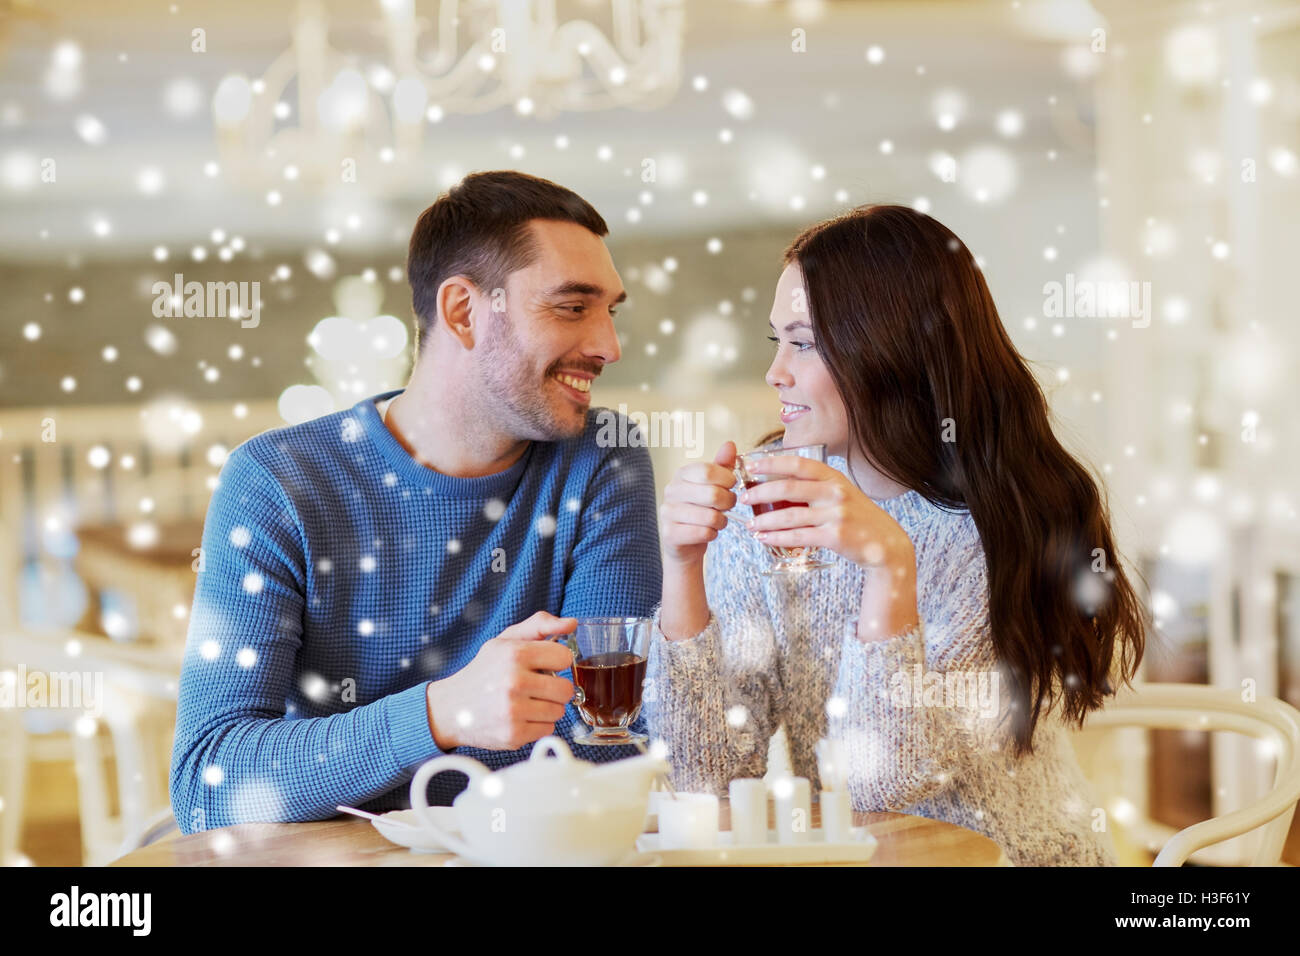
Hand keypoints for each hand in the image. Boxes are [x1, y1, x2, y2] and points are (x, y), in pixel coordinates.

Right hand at [425, 611, 576, 750]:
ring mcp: (513, 711)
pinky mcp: (513, 735)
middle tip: (538, 687)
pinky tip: (520, 717)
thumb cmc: (484, 671)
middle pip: (566, 689)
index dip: (557, 661)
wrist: (451, 707)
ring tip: (527, 702)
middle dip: (555, 688)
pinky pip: (548, 729)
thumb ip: (540, 625)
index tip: (545, 665)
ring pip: (559, 711)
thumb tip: (572, 623)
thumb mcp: (506, 640)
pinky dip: (538, 724)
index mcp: (514, 654)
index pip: (564, 657)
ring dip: (547, 707)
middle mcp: (513, 682)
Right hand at [659, 441, 738, 565]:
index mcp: (682, 474)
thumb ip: (722, 466)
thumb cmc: (702, 510)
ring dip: (721, 521)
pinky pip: (703, 533)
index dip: (727, 480)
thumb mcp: (713, 485)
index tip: (731, 486)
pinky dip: (712, 534)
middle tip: (728, 506)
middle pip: (712, 494)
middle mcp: (671, 490)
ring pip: (710, 516)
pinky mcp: (670, 533)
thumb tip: (730, 444)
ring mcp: (667, 512)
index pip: (708, 471)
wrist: (685, 543)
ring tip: (718, 521)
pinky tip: (708, 532)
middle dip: (728, 502)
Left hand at [739, 456, 914, 569]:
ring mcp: (835, 514)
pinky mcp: (834, 536)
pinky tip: (764, 538)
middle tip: (744, 498)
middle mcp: (834, 492)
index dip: (772, 463)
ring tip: (750, 524)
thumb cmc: (857, 517)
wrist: (884, 543)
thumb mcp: (841, 492)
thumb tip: (779, 482)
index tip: (751, 466)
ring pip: (789, 515)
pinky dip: (777, 537)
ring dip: (765, 520)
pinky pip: (798, 536)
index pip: (798, 464)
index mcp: (833, 477)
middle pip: (788, 488)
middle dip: (761, 493)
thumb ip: (817, 486)